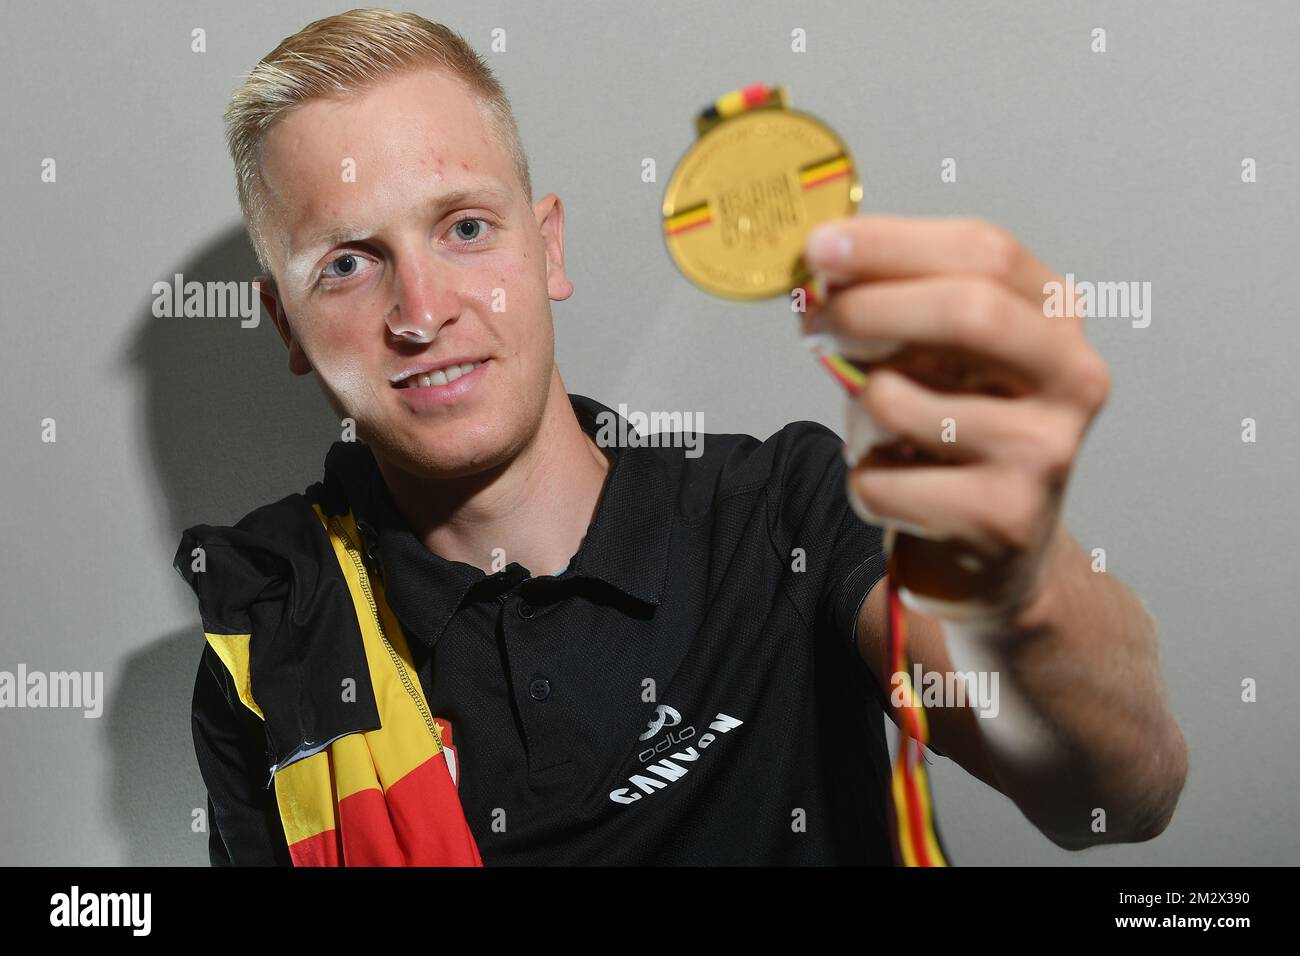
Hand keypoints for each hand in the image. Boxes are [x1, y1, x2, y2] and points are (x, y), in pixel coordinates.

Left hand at [801, 215, 1110, 621]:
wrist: (991, 557)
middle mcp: (1070, 377)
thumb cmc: (950, 441)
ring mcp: (1045, 450)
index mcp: (1054, 318)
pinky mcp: (1005, 518)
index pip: (985, 251)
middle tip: (814, 324)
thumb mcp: (927, 358)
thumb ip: (887, 308)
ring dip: (858, 415)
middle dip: (869, 310)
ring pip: (902, 402)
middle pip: (968, 311)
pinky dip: (863, 484)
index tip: (820, 245)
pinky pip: (883, 481)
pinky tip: (899, 492)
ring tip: (879, 436)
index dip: (893, 243)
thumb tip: (819, 266)